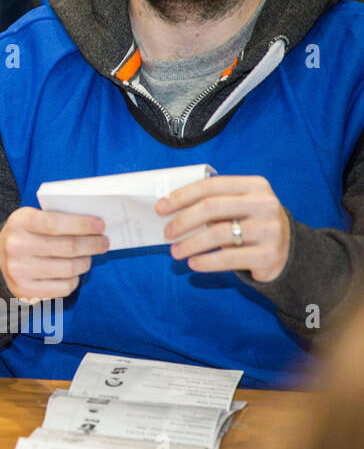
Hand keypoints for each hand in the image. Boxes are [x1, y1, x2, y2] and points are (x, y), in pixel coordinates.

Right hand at [0, 206, 107, 300]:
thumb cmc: (25, 235)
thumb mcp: (31, 218)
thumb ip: (56, 218)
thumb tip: (93, 226)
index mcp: (20, 222)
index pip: (56, 223)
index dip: (82, 224)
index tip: (100, 225)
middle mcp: (17, 246)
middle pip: (68, 247)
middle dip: (92, 244)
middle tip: (103, 242)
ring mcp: (20, 271)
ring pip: (69, 269)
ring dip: (86, 262)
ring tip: (88, 257)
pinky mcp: (26, 290)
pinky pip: (64, 287)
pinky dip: (75, 279)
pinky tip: (73, 272)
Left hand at [159, 176, 290, 282]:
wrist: (288, 251)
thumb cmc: (251, 224)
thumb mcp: (239, 206)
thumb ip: (214, 203)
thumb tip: (169, 209)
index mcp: (255, 185)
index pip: (210, 186)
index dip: (182, 196)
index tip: (161, 208)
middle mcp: (265, 204)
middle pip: (212, 208)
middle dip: (183, 220)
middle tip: (167, 232)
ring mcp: (270, 229)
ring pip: (218, 234)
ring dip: (190, 244)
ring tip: (175, 252)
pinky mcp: (269, 255)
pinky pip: (229, 258)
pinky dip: (206, 261)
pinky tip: (193, 263)